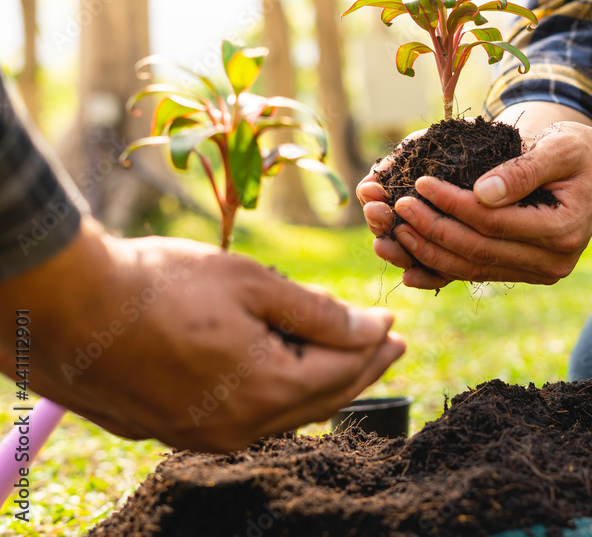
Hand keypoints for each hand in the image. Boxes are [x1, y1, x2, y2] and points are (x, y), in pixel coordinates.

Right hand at [0, 218, 405, 451]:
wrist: (67, 308)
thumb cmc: (162, 285)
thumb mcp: (253, 284)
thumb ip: (319, 314)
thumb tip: (372, 329)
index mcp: (267, 390)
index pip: (343, 370)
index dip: (373, 343)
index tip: (394, 321)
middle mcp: (241, 428)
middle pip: (322, 399)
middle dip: (362, 370)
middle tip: (392, 346)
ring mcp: (207, 436)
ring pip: (288, 414)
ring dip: (325, 384)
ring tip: (352, 360)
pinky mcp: (179, 430)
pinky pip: (252, 419)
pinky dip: (283, 395)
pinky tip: (292, 376)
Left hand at [382, 121, 591, 287]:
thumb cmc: (582, 151)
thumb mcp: (560, 147)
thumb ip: (523, 170)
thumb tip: (479, 192)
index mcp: (563, 230)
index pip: (493, 222)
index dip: (452, 205)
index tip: (419, 183)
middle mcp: (553, 261)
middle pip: (478, 251)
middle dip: (431, 230)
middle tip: (394, 209)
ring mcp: (540, 272)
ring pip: (473, 268)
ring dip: (428, 254)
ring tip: (390, 235)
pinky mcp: (526, 272)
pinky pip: (478, 273)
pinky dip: (442, 269)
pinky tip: (408, 266)